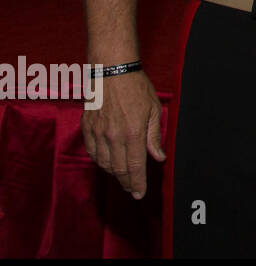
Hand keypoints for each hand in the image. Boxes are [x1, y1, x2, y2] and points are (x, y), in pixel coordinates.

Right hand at [81, 70, 164, 198]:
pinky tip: (108, 162)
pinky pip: (92, 152)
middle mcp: (113, 136)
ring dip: (114, 173)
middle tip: (133, 189)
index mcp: (133, 133)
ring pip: (104, 163)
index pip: (134, 167)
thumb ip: (154, 136)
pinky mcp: (87, 128)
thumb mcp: (154, 110)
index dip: (138, 183)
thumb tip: (159, 157)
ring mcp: (98, 133)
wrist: (111, 71)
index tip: (140, 195)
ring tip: (123, 177)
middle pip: (118, 169)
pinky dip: (100, 161)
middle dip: (127, 182)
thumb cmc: (137, 87)